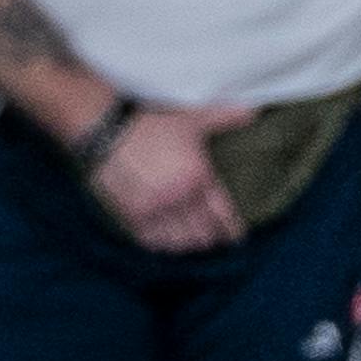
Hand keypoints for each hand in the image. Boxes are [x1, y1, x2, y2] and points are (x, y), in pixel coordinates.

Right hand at [86, 102, 251, 253]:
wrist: (106, 131)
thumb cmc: (152, 124)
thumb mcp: (192, 119)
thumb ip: (225, 118)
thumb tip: (254, 113)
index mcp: (199, 177)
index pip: (222, 214)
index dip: (231, 230)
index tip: (237, 239)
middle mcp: (179, 198)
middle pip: (202, 232)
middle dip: (210, 239)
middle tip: (215, 242)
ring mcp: (154, 210)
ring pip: (178, 241)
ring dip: (188, 245)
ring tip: (194, 246)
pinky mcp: (131, 215)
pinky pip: (151, 241)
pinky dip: (162, 246)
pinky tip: (167, 246)